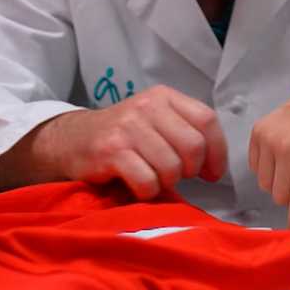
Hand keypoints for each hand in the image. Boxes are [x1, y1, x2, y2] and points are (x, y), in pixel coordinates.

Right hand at [45, 85, 227, 199]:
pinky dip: (148, 192)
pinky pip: (147, 181)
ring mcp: (128, 128)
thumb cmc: (123, 135)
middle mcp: (147, 106)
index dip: (217, 151)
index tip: (212, 172)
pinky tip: (139, 187)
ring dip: (167, 183)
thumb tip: (215, 166)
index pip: (207, 120)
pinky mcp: (111, 151)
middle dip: (191, 170)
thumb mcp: (155, 120)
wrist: (72, 139)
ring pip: (172, 167)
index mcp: (164, 97)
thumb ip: (185, 131)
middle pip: (193, 146)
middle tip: (178, 176)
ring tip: (154, 179)